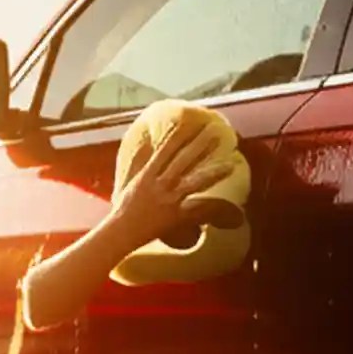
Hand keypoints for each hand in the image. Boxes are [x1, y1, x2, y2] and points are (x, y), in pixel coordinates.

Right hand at [106, 121, 234, 251]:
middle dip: (199, 144)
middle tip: (215, 131)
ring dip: (212, 171)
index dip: (178, 135)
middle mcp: (160, 184)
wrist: (122, 231)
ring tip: (230, 162)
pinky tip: (228, 201)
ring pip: (194, 182)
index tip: (190, 122)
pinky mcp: (176, 216)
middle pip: (183, 160)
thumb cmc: (124, 207)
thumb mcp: (128, 179)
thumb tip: (146, 142)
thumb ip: (138, 160)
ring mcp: (169, 199)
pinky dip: (212, 205)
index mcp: (148, 173)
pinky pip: (197, 209)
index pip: (165, 150)